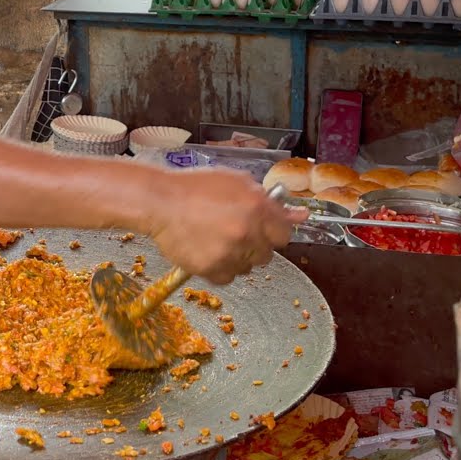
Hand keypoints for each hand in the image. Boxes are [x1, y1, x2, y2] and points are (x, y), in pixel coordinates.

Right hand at [145, 169, 307, 284]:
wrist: (159, 202)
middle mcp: (247, 232)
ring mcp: (229, 252)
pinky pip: (227, 277)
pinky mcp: (212, 268)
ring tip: (214, 239)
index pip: (285, 234)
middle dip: (253, 246)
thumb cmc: (194, 188)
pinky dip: (219, 268)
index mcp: (257, 207)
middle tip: (232, 233)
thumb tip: (300, 215)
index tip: (262, 231)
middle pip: (267, 255)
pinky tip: (206, 251)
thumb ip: (268, 200)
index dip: (272, 232)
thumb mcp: (236, 182)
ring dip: (236, 258)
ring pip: (247, 267)